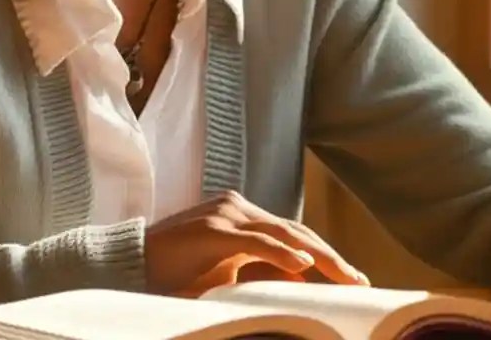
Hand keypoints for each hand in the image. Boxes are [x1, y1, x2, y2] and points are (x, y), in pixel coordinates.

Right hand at [144, 190, 369, 296]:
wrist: (130, 264)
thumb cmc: (176, 274)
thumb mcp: (226, 276)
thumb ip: (260, 273)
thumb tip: (301, 282)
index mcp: (243, 217)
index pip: (294, 235)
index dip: (325, 255)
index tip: (352, 278)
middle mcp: (239, 208)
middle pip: (297, 232)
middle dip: (331, 258)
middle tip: (359, 281)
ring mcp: (226, 214)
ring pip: (284, 234)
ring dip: (318, 258)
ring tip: (344, 276)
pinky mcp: (214, 228)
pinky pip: (256, 242)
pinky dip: (282, 254)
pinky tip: (304, 266)